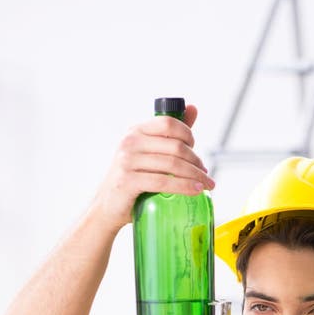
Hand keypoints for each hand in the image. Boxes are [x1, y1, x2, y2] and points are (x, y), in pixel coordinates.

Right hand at [89, 103, 214, 234]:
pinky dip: (184, 187)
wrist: (107, 207)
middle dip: (196, 161)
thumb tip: (193, 108)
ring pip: (172, 165)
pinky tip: (196, 190)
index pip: (169, 123)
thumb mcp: (147, 154)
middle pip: (175, 146)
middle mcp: (130, 142)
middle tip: (205, 173)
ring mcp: (127, 161)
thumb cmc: (131, 180)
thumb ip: (169, 134)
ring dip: (195, 175)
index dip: (188, 135)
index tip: (196, 150)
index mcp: (136, 131)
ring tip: (206, 184)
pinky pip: (164, 182)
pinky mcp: (128, 181)